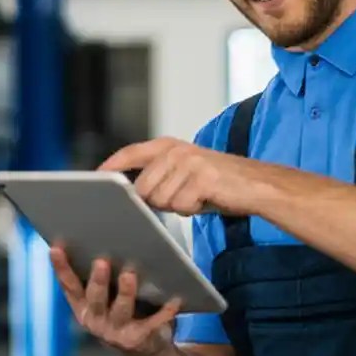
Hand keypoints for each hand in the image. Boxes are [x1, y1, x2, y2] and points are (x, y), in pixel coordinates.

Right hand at [49, 243, 181, 355]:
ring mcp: (117, 332)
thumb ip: (100, 278)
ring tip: (130, 275)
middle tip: (101, 262)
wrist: (146, 353)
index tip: (56, 248)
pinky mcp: (140, 338)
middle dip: (98, 280)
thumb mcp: (106, 299)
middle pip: (95, 298)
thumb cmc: (124, 314)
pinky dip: (164, 311)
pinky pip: (153, 322)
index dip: (61, 268)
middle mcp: (96, 321)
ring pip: (120, 310)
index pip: (69, 286)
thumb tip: (105, 237)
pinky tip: (174, 298)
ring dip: (125, 293)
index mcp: (83, 308)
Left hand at [99, 137, 251, 215]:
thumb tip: (133, 195)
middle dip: (158, 201)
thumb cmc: (219, 183)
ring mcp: (189, 162)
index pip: (131, 153)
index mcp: (169, 146)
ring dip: (178, 206)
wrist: (258, 185)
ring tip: (198, 196)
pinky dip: (193, 210)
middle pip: (143, 188)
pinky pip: (182, 206)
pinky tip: (208, 199)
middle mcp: (176, 150)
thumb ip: (159, 176)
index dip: (112, 165)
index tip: (97, 176)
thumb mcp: (185, 172)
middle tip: (183, 197)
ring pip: (161, 200)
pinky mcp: (202, 178)